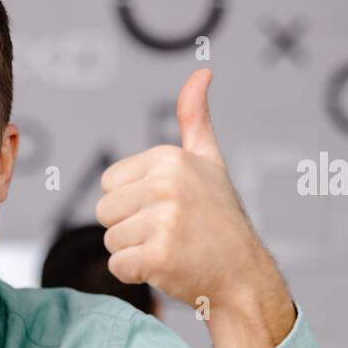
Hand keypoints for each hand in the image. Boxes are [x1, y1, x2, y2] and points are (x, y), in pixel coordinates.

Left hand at [95, 69, 293, 347]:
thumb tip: (202, 72)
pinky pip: (118, 267)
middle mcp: (166, 184)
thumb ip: (195, 119)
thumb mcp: (210, 162)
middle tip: (169, 233)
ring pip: (110, 240)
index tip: (167, 208)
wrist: (243, 275)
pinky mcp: (158, 256)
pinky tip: (167, 268)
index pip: (109, 184)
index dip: (131, 203)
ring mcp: (163, 221)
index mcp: (169, 158)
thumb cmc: (220, 220)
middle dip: (129, 228)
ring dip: (134, 252)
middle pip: (104, 212)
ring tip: (171, 249)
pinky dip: (136, 274)